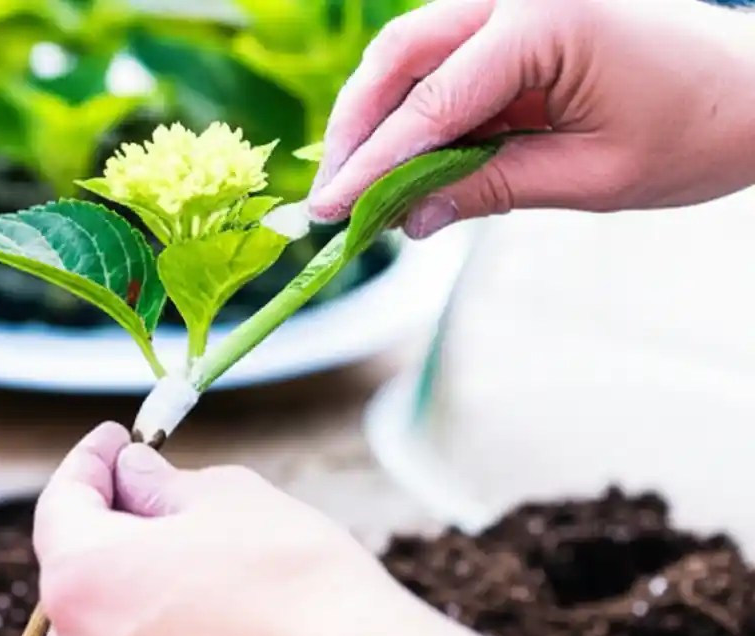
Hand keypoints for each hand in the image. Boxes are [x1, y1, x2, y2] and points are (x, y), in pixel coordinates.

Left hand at [34, 423, 665, 635]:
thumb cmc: (290, 587)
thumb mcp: (225, 500)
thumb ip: (162, 484)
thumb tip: (136, 475)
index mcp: (81, 576)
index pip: (62, 500)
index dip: (90, 459)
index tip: (118, 437)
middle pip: (74, 560)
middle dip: (109, 514)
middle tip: (149, 477)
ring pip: (99, 614)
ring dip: (129, 570)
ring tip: (185, 538)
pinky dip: (150, 617)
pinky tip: (202, 595)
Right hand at [309, 0, 754, 237]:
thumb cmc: (698, 129)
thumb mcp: (591, 176)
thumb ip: (490, 190)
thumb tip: (407, 218)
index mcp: (547, 19)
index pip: (433, 100)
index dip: (374, 162)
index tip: (333, 208)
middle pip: (402, 54)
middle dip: (358, 127)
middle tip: (332, 194)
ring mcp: (517, 0)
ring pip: (412, 51)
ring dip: (378, 115)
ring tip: (357, 180)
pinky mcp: (518, 19)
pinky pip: (445, 59)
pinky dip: (416, 107)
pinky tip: (401, 155)